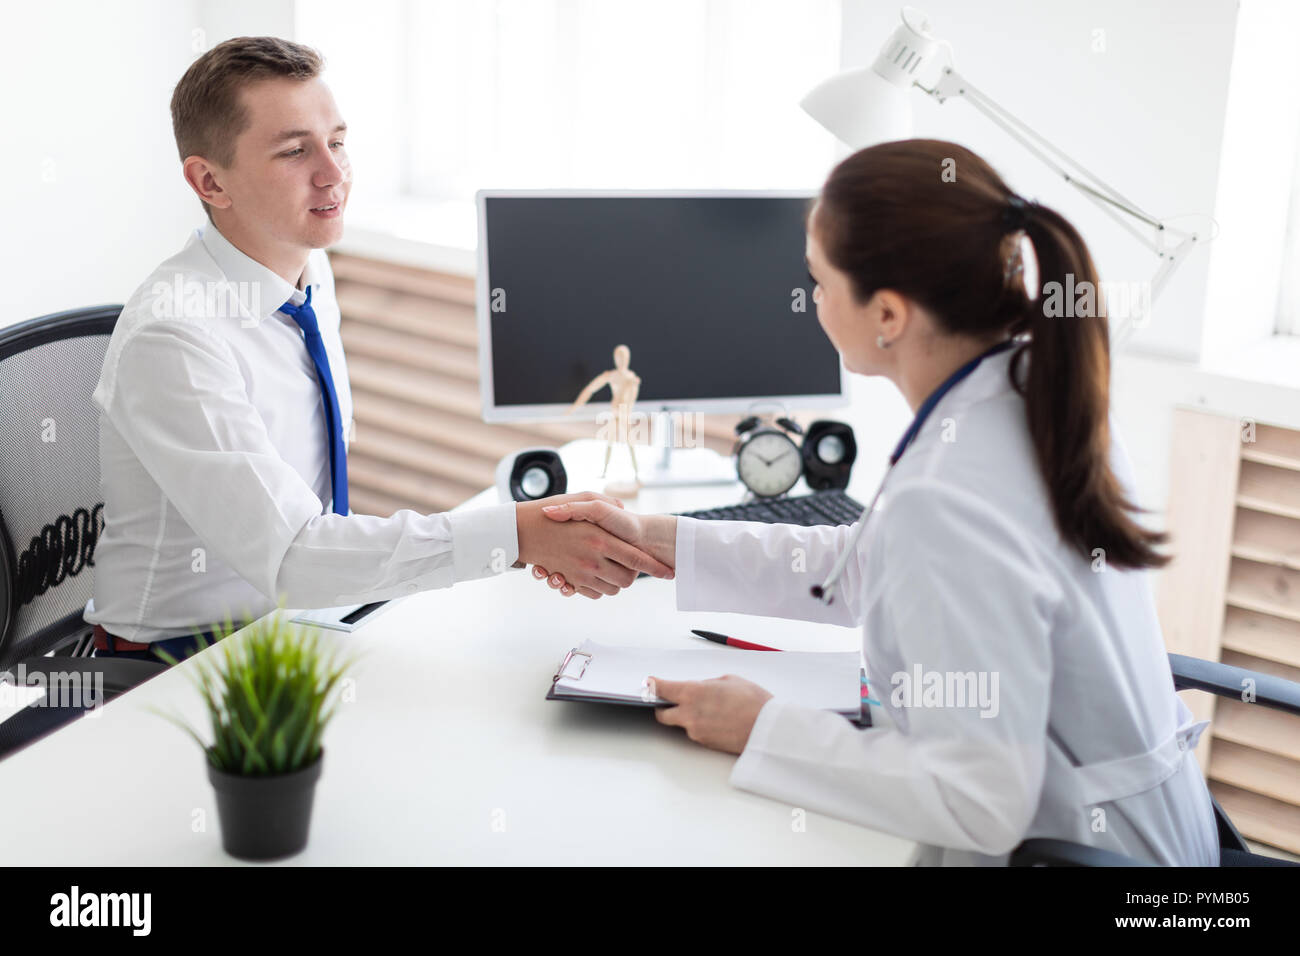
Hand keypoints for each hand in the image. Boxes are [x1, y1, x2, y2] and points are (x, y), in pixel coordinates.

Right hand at [516, 492, 672, 599]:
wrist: (523, 530)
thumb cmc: (553, 512)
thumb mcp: (583, 498)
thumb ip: (607, 503)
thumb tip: (622, 508)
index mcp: (600, 539)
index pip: (637, 559)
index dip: (656, 568)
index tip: (669, 572)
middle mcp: (593, 560)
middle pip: (627, 580)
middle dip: (633, 575)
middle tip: (630, 565)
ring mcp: (581, 573)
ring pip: (612, 589)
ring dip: (616, 581)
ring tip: (612, 567)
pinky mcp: (570, 582)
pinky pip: (594, 594)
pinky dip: (599, 587)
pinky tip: (597, 573)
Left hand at [649, 675, 772, 753]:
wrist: (767, 729)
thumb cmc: (753, 701)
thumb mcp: (729, 680)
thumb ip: (708, 684)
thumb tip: (701, 689)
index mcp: (692, 693)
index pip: (661, 689)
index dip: (653, 686)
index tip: (650, 684)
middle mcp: (689, 714)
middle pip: (662, 714)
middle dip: (664, 708)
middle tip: (672, 701)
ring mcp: (696, 731)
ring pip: (682, 724)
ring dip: (688, 717)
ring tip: (710, 709)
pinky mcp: (705, 743)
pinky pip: (696, 732)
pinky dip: (701, 726)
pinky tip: (717, 720)